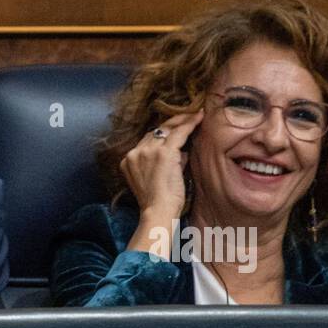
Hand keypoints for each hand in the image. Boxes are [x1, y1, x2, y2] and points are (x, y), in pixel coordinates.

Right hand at [120, 110, 203, 231]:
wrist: (158, 213)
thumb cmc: (159, 204)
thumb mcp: (156, 180)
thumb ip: (166, 163)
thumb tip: (182, 152)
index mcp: (128, 160)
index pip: (146, 140)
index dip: (161, 133)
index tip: (173, 128)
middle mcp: (134, 153)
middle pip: (155, 132)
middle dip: (171, 123)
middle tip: (186, 116)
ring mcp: (147, 151)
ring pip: (166, 129)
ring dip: (181, 121)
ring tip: (194, 115)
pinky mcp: (163, 153)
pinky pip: (178, 133)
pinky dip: (189, 124)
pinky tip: (198, 116)